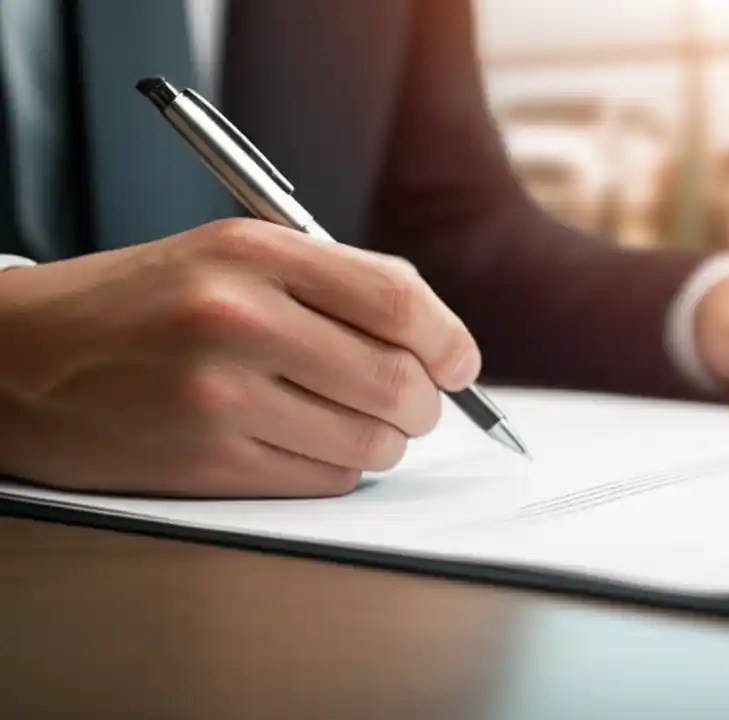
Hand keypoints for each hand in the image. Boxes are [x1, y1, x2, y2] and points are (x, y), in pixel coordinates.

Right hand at [0, 219, 478, 496]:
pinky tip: (305, 444)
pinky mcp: (204, 460)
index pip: (399, 301)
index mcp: (254, 251)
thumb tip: (436, 341)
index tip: (460, 364)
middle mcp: (238, 317)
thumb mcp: (231, 254)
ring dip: (383, 442)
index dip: (449, 341)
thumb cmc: (140, 304)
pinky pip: (323, 479)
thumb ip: (335, 284)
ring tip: (354, 424)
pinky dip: (336, 468)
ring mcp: (218, 394)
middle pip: (397, 381)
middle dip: (425, 404)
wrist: (19, 358)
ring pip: (369, 441)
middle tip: (416, 405)